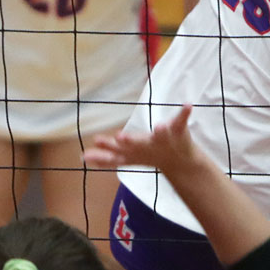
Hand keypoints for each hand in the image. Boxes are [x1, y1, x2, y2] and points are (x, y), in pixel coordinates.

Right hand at [84, 105, 201, 175]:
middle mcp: (147, 146)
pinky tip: (188, 105)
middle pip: (137, 144)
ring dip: (160, 132)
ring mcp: (164, 139)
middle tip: (120, 138)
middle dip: (129, 141)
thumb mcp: (126, 157)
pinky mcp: (178, 132)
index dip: (108, 147)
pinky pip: (181, 121)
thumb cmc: (148, 155)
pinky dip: (184, 113)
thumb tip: (81, 157)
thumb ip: (104, 158)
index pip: (119, 150)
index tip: (97, 140)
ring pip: (161, 136)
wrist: (179, 164)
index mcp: (134, 150)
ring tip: (160, 127)